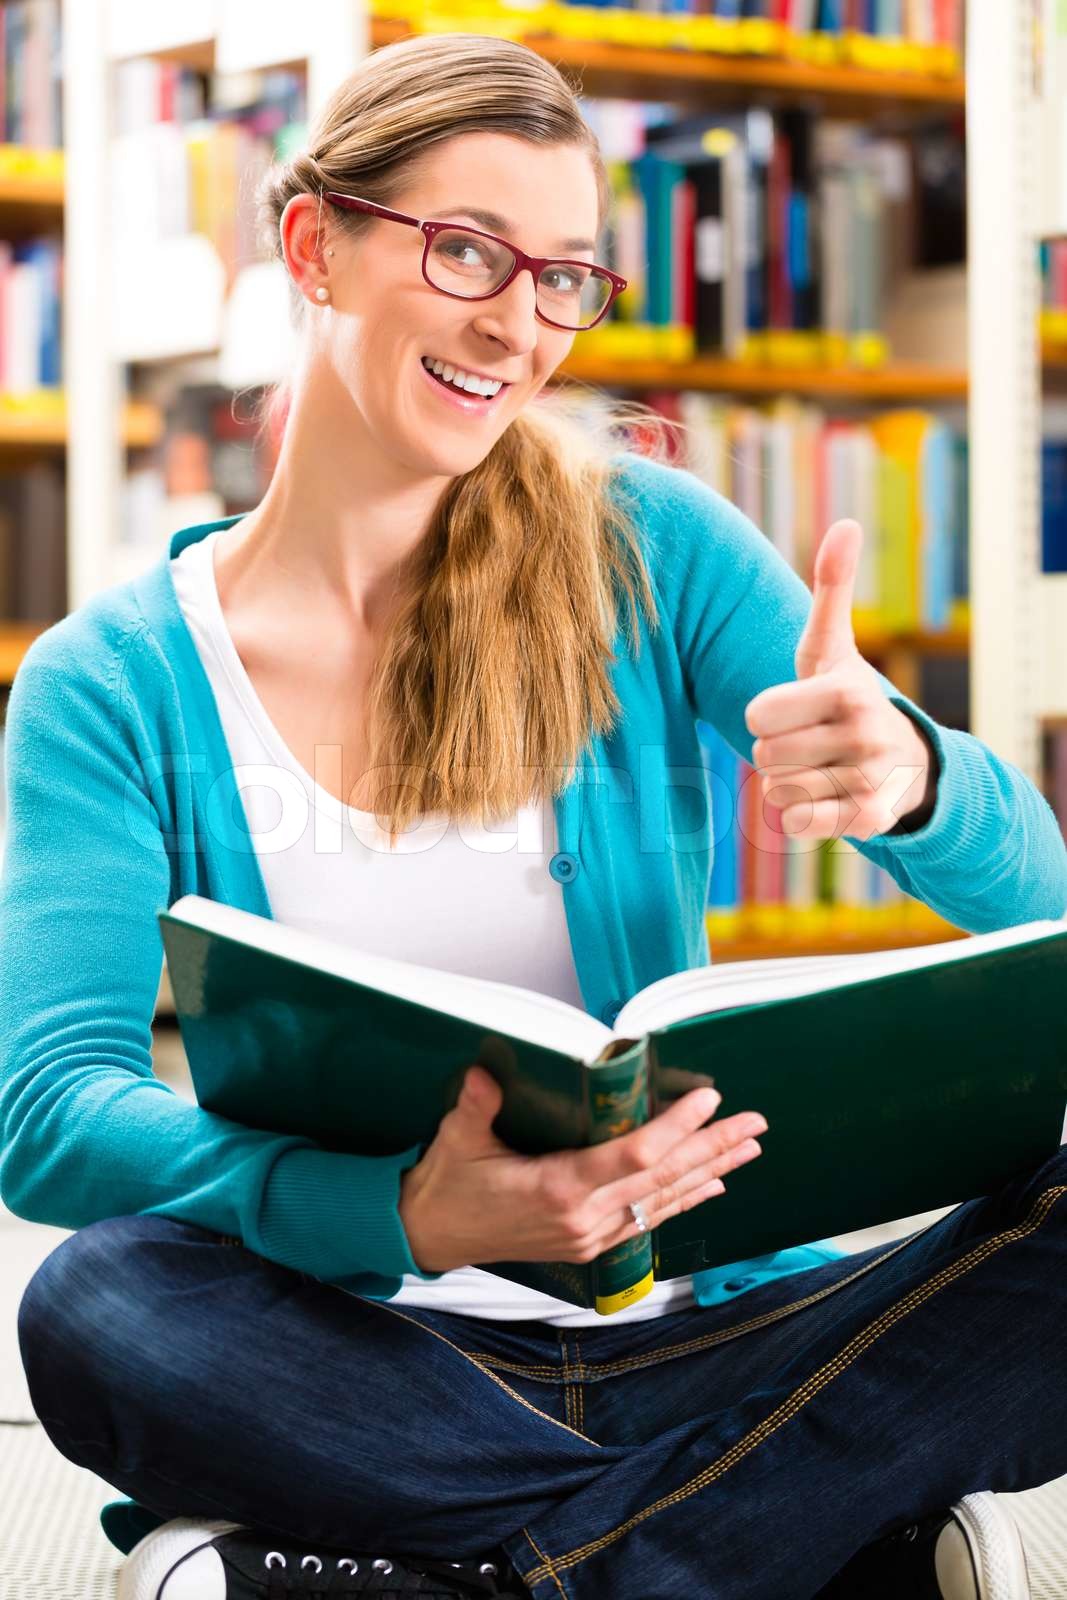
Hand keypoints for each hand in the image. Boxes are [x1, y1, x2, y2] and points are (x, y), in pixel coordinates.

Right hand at [398, 1065, 766, 1273]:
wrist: (430, 1236)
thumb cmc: (446, 1186)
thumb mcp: (456, 1142)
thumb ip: (475, 1107)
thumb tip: (485, 1071)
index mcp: (557, 1189)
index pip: (633, 1155)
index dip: (676, 1128)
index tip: (709, 1100)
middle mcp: (584, 1217)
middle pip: (663, 1178)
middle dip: (713, 1149)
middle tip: (755, 1124)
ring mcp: (589, 1235)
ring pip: (663, 1200)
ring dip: (710, 1173)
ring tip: (749, 1149)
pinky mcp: (588, 1242)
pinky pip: (648, 1219)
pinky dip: (682, 1199)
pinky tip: (712, 1186)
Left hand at [744, 519, 936, 842]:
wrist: (906, 762)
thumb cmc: (846, 698)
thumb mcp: (832, 646)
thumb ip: (831, 589)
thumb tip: (847, 524)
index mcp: (845, 690)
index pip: (757, 716)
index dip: (766, 716)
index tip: (795, 710)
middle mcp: (863, 734)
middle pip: (764, 756)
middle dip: (777, 752)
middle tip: (811, 741)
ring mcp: (870, 779)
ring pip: (778, 791)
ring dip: (790, 784)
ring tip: (824, 767)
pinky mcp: (871, 820)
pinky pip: (799, 824)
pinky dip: (803, 815)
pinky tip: (830, 797)